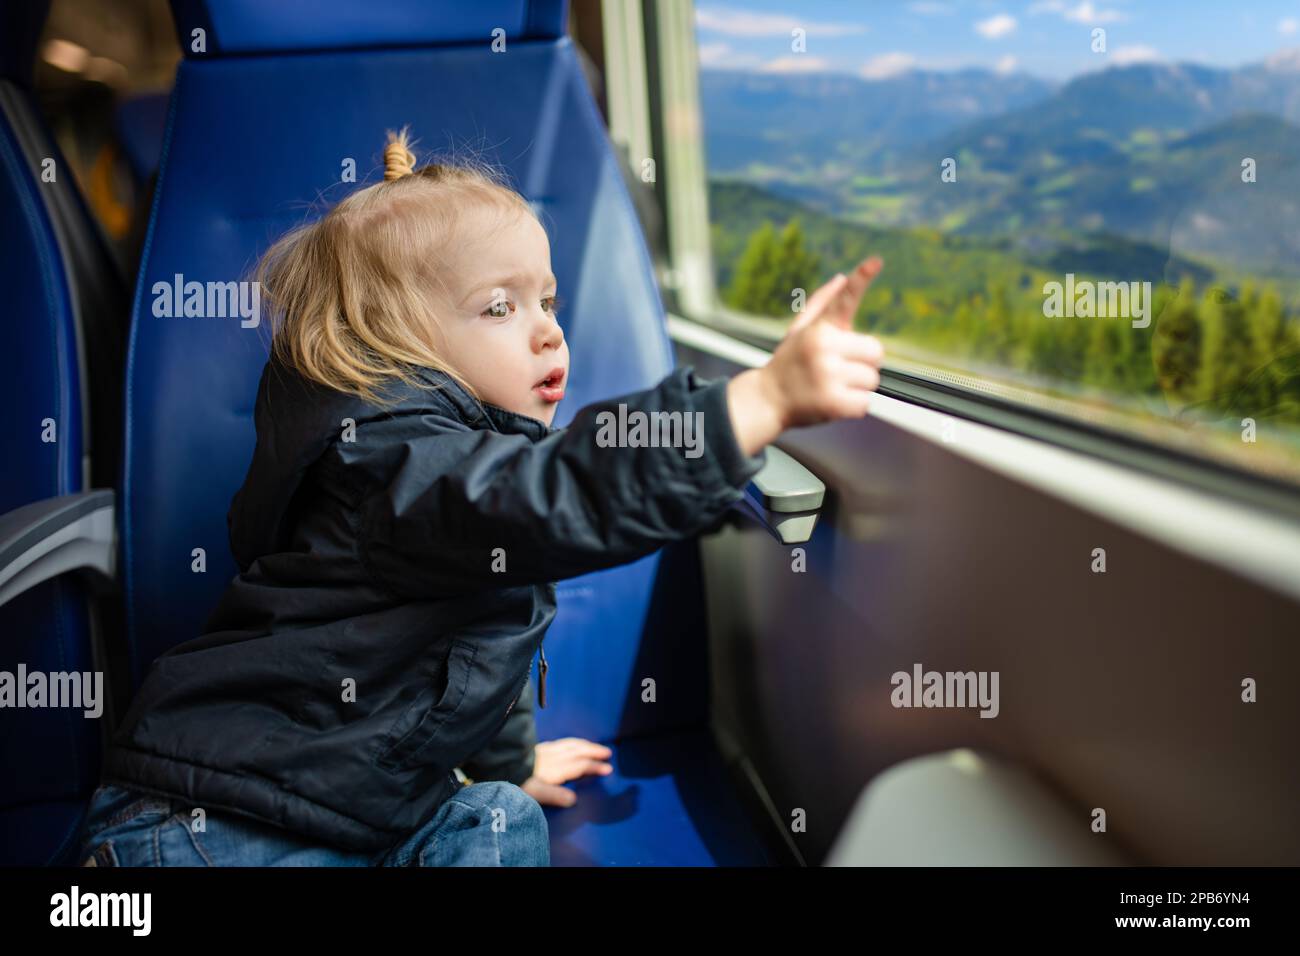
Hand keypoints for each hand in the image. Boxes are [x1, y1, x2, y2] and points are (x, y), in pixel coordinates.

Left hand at [520, 737, 613, 807]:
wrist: (495, 762)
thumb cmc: (514, 781)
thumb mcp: (534, 792)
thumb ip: (554, 795)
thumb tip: (574, 799)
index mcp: (554, 768)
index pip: (580, 765)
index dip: (594, 766)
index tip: (608, 768)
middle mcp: (552, 756)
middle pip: (577, 751)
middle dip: (593, 751)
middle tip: (607, 752)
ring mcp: (543, 750)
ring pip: (569, 744)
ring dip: (583, 745)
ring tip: (592, 746)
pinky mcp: (535, 748)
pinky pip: (559, 743)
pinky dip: (570, 743)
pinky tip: (567, 745)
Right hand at [726, 257, 885, 455]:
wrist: (766, 400)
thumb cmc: (788, 362)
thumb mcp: (800, 330)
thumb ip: (823, 303)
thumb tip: (842, 277)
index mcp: (819, 329)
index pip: (845, 301)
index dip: (862, 279)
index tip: (876, 261)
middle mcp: (823, 349)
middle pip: (876, 351)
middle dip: (862, 362)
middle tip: (837, 369)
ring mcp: (828, 376)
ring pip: (872, 379)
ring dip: (857, 386)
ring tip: (831, 386)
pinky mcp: (834, 403)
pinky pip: (865, 403)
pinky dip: (853, 406)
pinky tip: (831, 402)